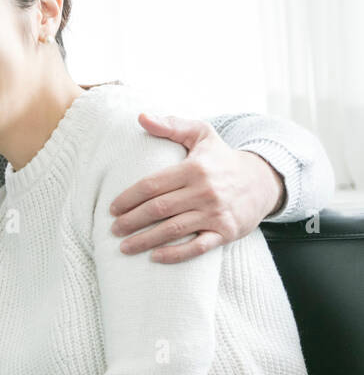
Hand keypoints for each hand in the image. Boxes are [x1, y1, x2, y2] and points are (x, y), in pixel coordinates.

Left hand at [107, 113, 285, 263]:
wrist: (263, 181)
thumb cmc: (221, 158)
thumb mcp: (201, 135)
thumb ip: (171, 125)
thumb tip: (141, 117)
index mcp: (194, 168)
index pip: (151, 185)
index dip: (128, 198)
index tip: (112, 208)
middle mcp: (205, 191)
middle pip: (158, 209)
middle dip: (131, 221)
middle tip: (113, 229)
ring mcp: (216, 213)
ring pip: (173, 230)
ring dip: (145, 240)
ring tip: (124, 247)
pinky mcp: (226, 231)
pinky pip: (197, 247)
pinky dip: (175, 254)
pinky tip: (155, 257)